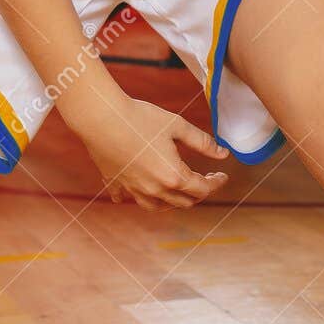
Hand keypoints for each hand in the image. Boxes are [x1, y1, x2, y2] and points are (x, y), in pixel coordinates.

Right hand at [60, 90, 230, 209]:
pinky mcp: (116, 183)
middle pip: (184, 201)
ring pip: (159, 206)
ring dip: (174, 200)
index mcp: (173, 176)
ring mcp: (133, 189)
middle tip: (205, 179)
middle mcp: (154, 189)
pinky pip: (130, 198)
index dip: (216, 183)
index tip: (222, 176)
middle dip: (199, 192)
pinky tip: (142, 190)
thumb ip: (202, 142)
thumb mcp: (177, 126)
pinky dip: (140, 196)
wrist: (100, 117)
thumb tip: (223, 154)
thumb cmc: (140, 117)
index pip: (203, 189)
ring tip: (179, 188)